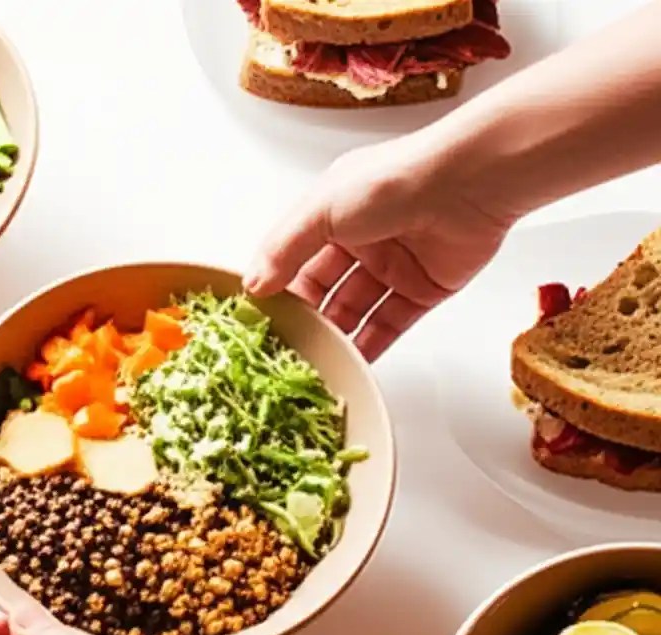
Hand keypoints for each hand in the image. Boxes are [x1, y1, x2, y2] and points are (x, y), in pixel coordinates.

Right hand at [245, 133, 518, 360]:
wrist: (471, 183)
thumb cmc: (393, 180)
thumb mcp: (322, 208)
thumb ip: (284, 248)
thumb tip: (252, 284)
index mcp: (330, 214)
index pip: (293, 259)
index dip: (275, 287)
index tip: (256, 317)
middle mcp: (359, 240)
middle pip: (322, 289)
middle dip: (303, 317)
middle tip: (281, 348)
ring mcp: (392, 266)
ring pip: (353, 311)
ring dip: (334, 336)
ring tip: (311, 363)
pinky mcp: (424, 290)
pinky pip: (389, 325)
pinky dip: (370, 346)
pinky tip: (349, 365)